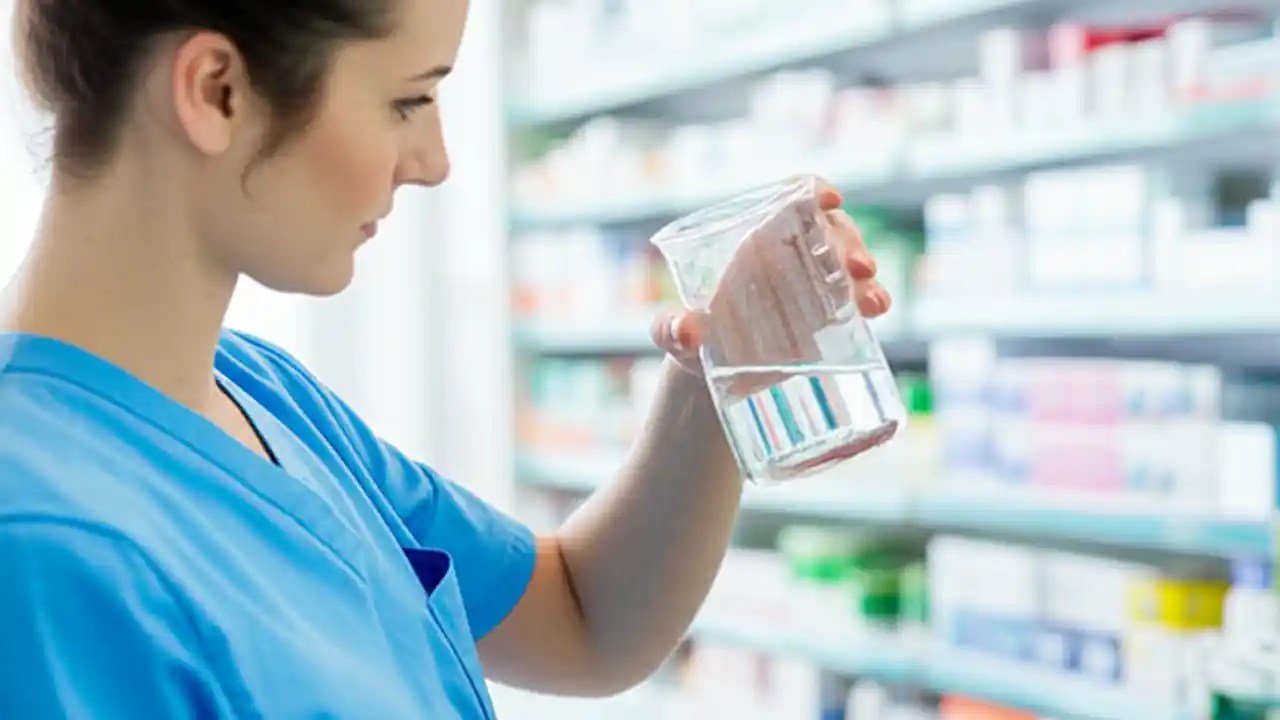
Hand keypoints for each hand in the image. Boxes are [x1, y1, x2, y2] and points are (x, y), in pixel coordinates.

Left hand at [651, 179, 890, 376]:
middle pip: (829, 229)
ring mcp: (812, 283)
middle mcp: (787, 254)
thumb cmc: (689, 339)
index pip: (789, 199)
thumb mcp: (672, 334)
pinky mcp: (827, 313)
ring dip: (866, 276)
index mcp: (752, 241)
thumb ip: (669, 329)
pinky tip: (876, 311)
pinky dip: (871, 298)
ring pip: (848, 262)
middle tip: (859, 269)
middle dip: (850, 242)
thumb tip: (685, 330)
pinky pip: (856, 297)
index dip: (812, 191)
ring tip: (873, 303)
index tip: (829, 200)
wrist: (712, 376)